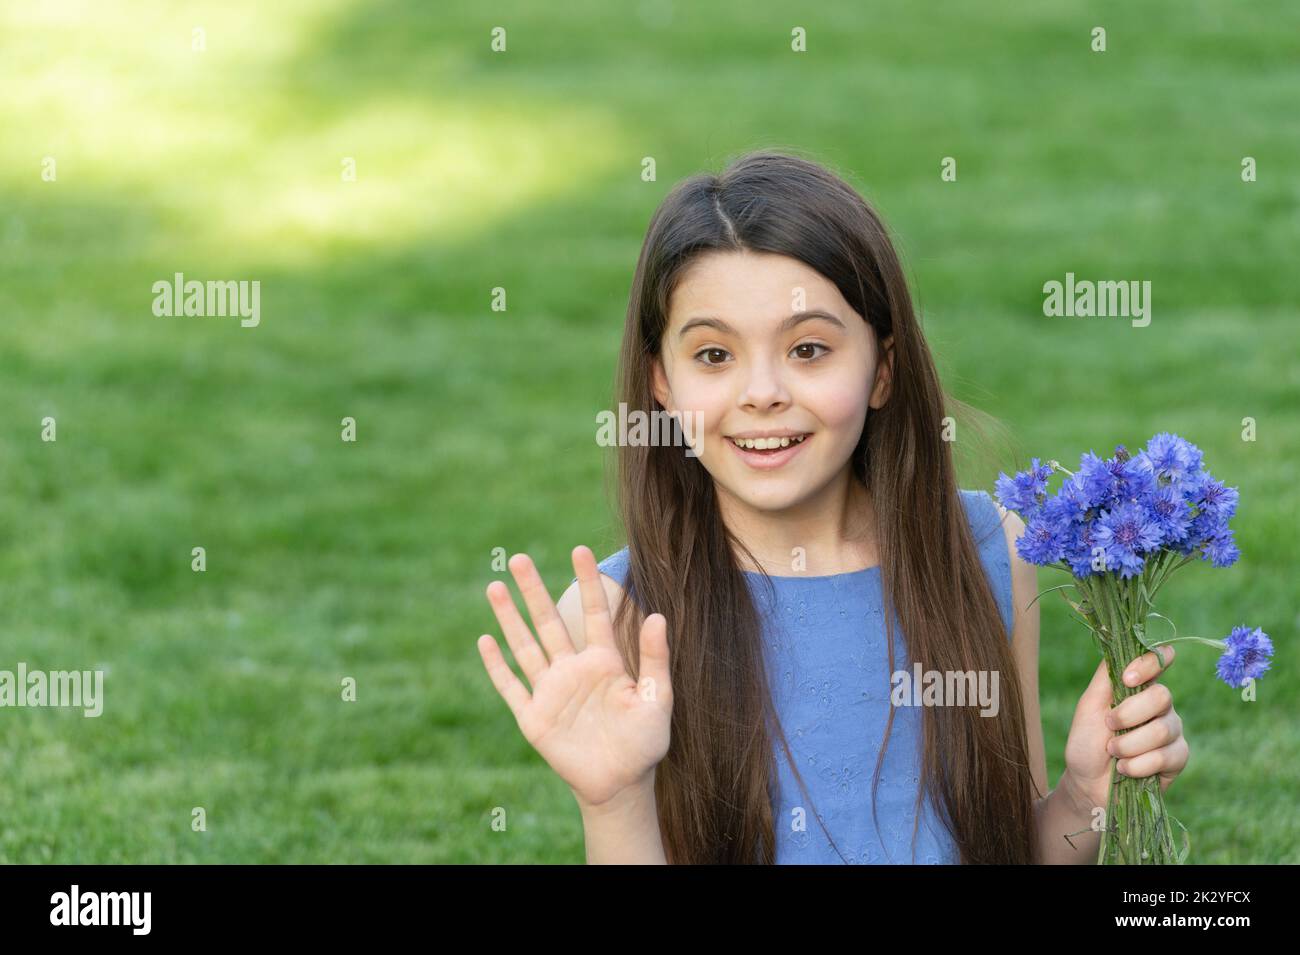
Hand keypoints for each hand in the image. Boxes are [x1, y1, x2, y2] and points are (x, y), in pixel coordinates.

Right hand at [476, 546, 672, 809]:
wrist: (620, 785)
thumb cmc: (644, 743)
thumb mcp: (657, 699)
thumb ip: (655, 659)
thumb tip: (658, 615)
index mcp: (604, 662)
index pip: (593, 613)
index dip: (587, 582)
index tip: (579, 550)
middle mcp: (573, 670)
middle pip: (548, 621)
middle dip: (533, 590)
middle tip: (517, 558)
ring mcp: (550, 692)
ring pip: (525, 646)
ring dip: (509, 618)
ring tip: (494, 587)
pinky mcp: (534, 717)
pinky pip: (511, 687)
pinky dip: (497, 666)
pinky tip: (486, 641)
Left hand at [1061, 646, 1189, 812]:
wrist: (1088, 784)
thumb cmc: (1086, 743)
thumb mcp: (1088, 707)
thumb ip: (1105, 678)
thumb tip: (1119, 648)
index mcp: (1138, 687)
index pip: (1157, 662)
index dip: (1149, 665)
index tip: (1128, 678)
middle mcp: (1159, 706)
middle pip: (1162, 696)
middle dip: (1129, 714)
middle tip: (1109, 726)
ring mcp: (1172, 730)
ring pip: (1163, 729)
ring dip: (1129, 745)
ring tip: (1112, 753)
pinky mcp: (1179, 757)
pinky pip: (1167, 756)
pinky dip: (1138, 765)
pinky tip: (1125, 769)